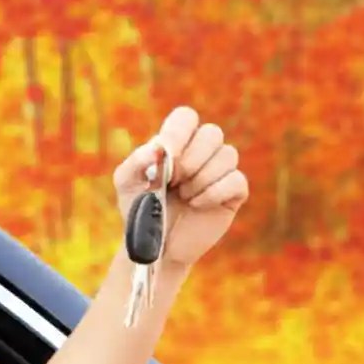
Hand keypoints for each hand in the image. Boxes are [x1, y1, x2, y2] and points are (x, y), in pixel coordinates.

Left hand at [113, 106, 248, 267]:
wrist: (155, 246)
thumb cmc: (139, 210)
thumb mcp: (126, 185)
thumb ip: (135, 162)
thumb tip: (156, 148)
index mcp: (175, 143)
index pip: (186, 117)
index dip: (179, 133)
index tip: (167, 157)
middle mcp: (201, 152)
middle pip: (212, 133)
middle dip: (191, 159)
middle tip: (173, 182)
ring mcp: (220, 171)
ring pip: (228, 154)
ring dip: (201, 178)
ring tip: (184, 196)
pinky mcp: (234, 193)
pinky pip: (236, 180)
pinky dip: (214, 193)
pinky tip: (197, 204)